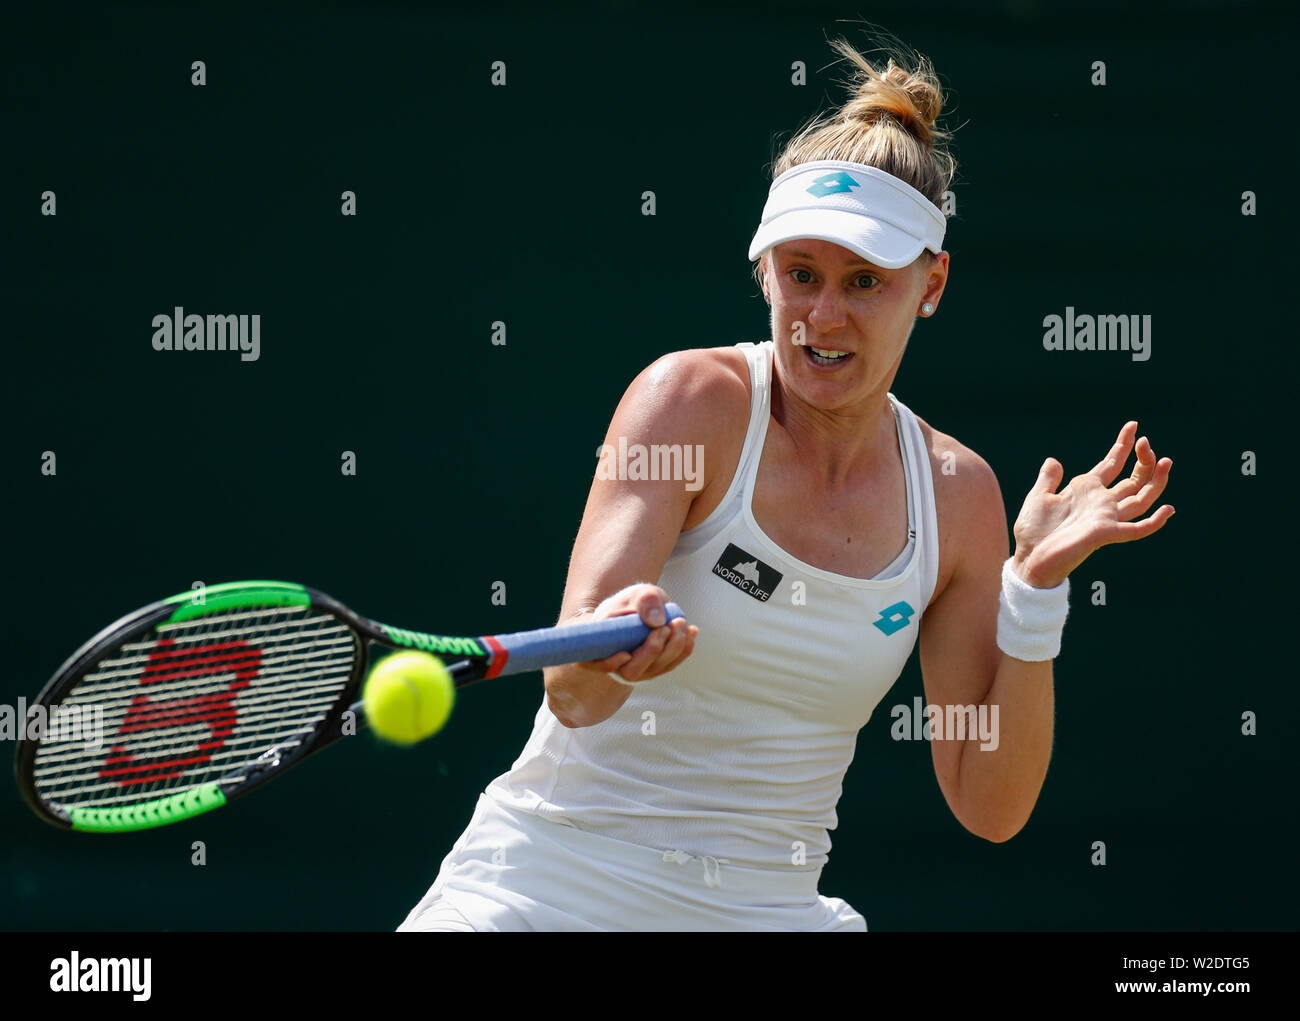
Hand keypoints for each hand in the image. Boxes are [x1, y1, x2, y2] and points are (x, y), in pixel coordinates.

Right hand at [581, 583, 697, 683]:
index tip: (626, 653)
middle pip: (633, 671)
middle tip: (669, 625)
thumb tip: (657, 621)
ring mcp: (637, 669)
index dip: (609, 664)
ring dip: (674, 648)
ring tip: (682, 623)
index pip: (596, 664)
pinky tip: (691, 631)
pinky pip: (670, 665)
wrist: (638, 611)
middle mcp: (616, 663)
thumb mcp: (635, 594)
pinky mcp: (654, 669)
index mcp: (600, 645)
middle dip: (654, 649)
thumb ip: (645, 600)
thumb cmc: (630, 603)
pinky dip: (684, 650)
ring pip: (655, 669)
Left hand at [1010, 421, 1173, 587]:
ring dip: (1154, 481)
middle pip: (1132, 479)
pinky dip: (1154, 522)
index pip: (1111, 464)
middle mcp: (1101, 503)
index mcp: (1086, 490)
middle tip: (1147, 442)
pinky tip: (1168, 509)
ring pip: (1140, 499)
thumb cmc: (1033, 532)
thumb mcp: (1038, 498)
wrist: (1029, 558)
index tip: (1133, 426)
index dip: (1123, 446)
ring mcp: (1106, 518)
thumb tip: (1053, 460)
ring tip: (1164, 461)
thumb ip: (1048, 479)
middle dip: (1142, 460)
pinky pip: (1137, 529)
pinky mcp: (1106, 534)